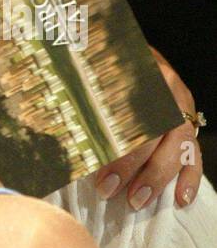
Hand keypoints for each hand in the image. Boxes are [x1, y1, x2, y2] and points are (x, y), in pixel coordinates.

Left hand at [93, 45, 202, 210]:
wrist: (129, 47)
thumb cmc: (102, 62)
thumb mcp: (90, 68)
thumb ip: (77, 90)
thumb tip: (53, 125)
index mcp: (141, 71)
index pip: (131, 115)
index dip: (116, 146)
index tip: (97, 170)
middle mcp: (167, 88)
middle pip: (156, 132)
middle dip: (133, 167)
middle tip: (109, 190)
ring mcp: (182, 106)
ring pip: (179, 146)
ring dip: (157, 177)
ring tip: (137, 201)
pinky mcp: (190, 122)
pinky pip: (195, 152)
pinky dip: (189, 177)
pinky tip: (180, 198)